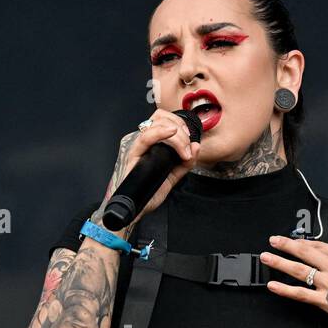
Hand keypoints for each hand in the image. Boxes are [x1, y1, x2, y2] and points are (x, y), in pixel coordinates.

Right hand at [96, 109, 200, 234]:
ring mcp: (135, 146)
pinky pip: (145, 137)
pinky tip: (172, 133)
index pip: (163, 120)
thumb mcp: (172, 176)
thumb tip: (196, 146)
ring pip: (156, 125)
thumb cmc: (147, 193)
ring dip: (176, 136)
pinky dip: (161, 132)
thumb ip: (185, 162)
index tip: (190, 138)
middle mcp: (141, 141)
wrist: (134, 210)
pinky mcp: (131, 154)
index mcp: (149, 143)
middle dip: (180, 128)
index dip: (179, 123)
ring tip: (183, 152)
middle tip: (188, 146)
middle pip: (160, 117)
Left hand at [260, 235, 327, 327]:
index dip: (303, 241)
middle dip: (286, 244)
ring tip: (266, 257)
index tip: (292, 240)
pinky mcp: (324, 301)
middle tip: (273, 240)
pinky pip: (300, 294)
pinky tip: (272, 285)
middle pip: (305, 251)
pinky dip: (284, 289)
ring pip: (298, 269)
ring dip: (279, 262)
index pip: (319, 244)